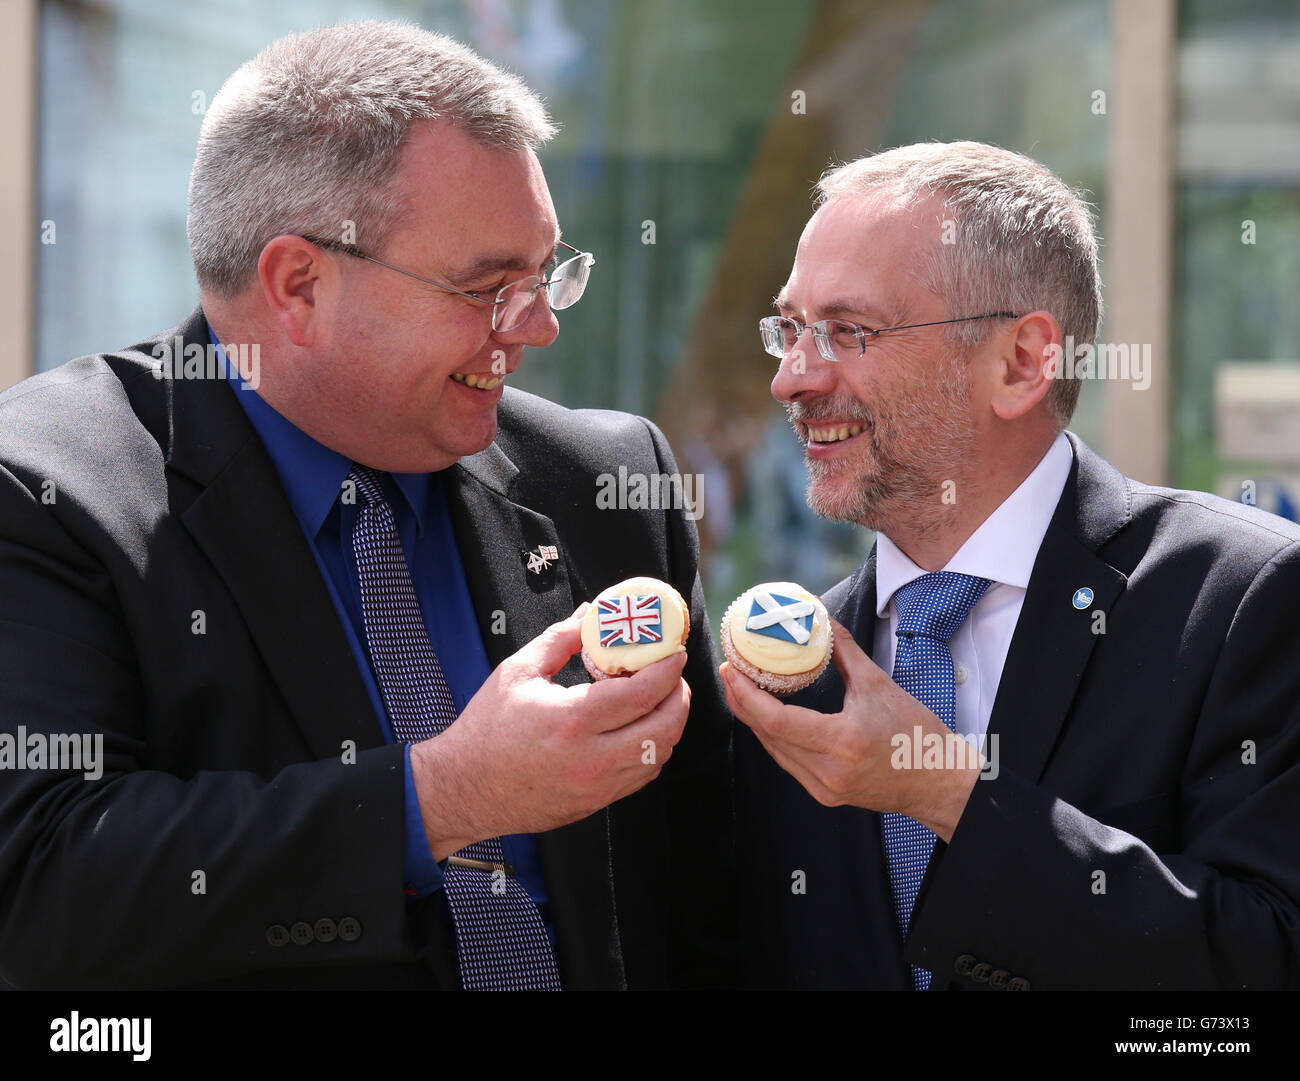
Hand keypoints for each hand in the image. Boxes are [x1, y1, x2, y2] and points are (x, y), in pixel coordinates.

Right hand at [411, 604, 690, 858]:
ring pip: (657, 757)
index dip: (668, 671)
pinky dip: (651, 752)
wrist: (463, 788)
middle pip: (663, 730)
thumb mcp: (517, 672)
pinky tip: (640, 731)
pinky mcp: (594, 803)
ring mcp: (596, 787)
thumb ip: (559, 640)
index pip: (642, 694)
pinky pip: (640, 778)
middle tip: (674, 678)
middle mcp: (590, 758)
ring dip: (668, 727)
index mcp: (572, 720)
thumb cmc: (485, 729)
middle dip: (679, 699)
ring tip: (660, 702)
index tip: (675, 654)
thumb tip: (589, 614)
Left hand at [721, 617, 979, 841]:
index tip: (731, 670)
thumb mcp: (879, 685)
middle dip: (743, 703)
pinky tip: (770, 717)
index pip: (776, 720)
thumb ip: (844, 651)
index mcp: (841, 741)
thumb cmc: (915, 733)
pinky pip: (788, 763)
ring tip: (744, 690)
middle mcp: (827, 770)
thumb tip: (822, 620)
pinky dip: (775, 738)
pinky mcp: (825, 794)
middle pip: (767, 736)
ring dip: (756, 721)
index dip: (746, 695)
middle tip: (732, 673)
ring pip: (774, 751)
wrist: (936, 780)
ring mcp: (824, 787)